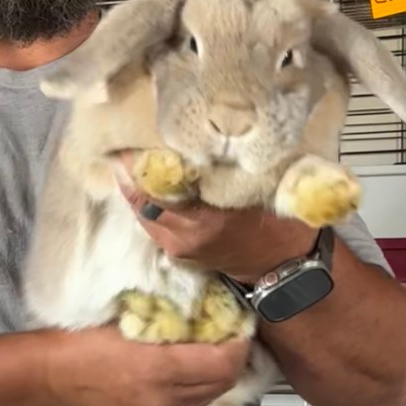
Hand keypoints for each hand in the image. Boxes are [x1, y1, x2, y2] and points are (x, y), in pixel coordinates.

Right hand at [43, 325, 250, 405]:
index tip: (239, 322)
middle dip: (233, 357)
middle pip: (224, 382)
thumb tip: (203, 308)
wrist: (54, 378)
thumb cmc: (84, 340)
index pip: (223, 362)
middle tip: (230, 333)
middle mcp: (166, 400)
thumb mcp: (129, 318)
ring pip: (211, 397)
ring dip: (219, 374)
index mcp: (160, 368)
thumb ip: (169, 318)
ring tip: (213, 350)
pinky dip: (200, 389)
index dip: (238, 342)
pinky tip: (191, 371)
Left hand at [115, 152, 317, 282]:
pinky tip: (144, 183)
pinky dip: (145, 203)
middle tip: (125, 145)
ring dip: (135, 188)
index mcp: (205, 221)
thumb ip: (225, 169)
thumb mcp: (258, 190)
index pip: (158, 190)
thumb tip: (199, 137)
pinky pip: (151, 223)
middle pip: (142, 203)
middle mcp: (184, 236)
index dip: (141, 166)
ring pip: (142, 214)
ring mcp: (178, 248)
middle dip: (131, 174)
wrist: (281, 268)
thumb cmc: (278, 224)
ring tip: (129, 160)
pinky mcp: (177, 252)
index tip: (132, 141)